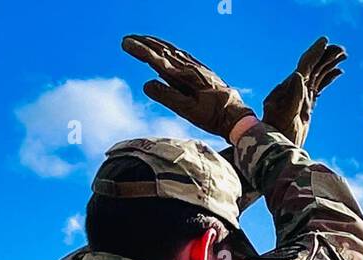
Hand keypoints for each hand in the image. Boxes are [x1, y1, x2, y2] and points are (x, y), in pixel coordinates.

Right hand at [122, 34, 254, 140]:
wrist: (237, 117)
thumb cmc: (213, 116)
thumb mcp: (188, 111)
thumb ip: (168, 97)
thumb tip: (146, 84)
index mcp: (184, 76)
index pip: (157, 59)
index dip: (140, 51)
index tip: (125, 43)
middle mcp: (190, 68)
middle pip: (164, 51)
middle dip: (145, 44)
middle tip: (127, 39)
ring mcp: (198, 68)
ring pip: (173, 51)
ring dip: (157, 44)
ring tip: (143, 40)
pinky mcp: (204, 72)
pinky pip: (183, 56)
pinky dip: (170, 50)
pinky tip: (168, 51)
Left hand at [261, 37, 346, 146]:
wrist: (274, 147)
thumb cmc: (277, 132)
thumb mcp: (285, 115)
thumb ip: (293, 96)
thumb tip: (300, 75)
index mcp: (291, 87)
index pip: (305, 65)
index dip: (315, 53)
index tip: (326, 42)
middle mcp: (295, 88)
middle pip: (313, 67)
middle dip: (326, 56)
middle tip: (342, 49)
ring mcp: (301, 96)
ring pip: (318, 74)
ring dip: (329, 63)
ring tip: (343, 55)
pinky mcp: (307, 105)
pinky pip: (320, 86)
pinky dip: (329, 77)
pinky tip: (338, 72)